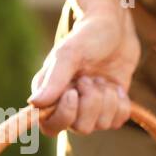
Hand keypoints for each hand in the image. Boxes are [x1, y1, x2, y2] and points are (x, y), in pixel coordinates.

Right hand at [28, 10, 139, 135]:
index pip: (51, 126)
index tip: (74, 92)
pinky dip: (121, 103)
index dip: (65, 115)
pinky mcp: (111, 106)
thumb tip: (34, 104)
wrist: (116, 27)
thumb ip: (54, 80)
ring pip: (102, 125)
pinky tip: (116, 86)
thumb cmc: (88, 35)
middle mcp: (69, 104)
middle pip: (81, 128)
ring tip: (103, 78)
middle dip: (92, 103)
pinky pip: (118, 121)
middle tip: (92, 78)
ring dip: (108, 99)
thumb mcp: (69, 54)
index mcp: (51, 93)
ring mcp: (91, 107)